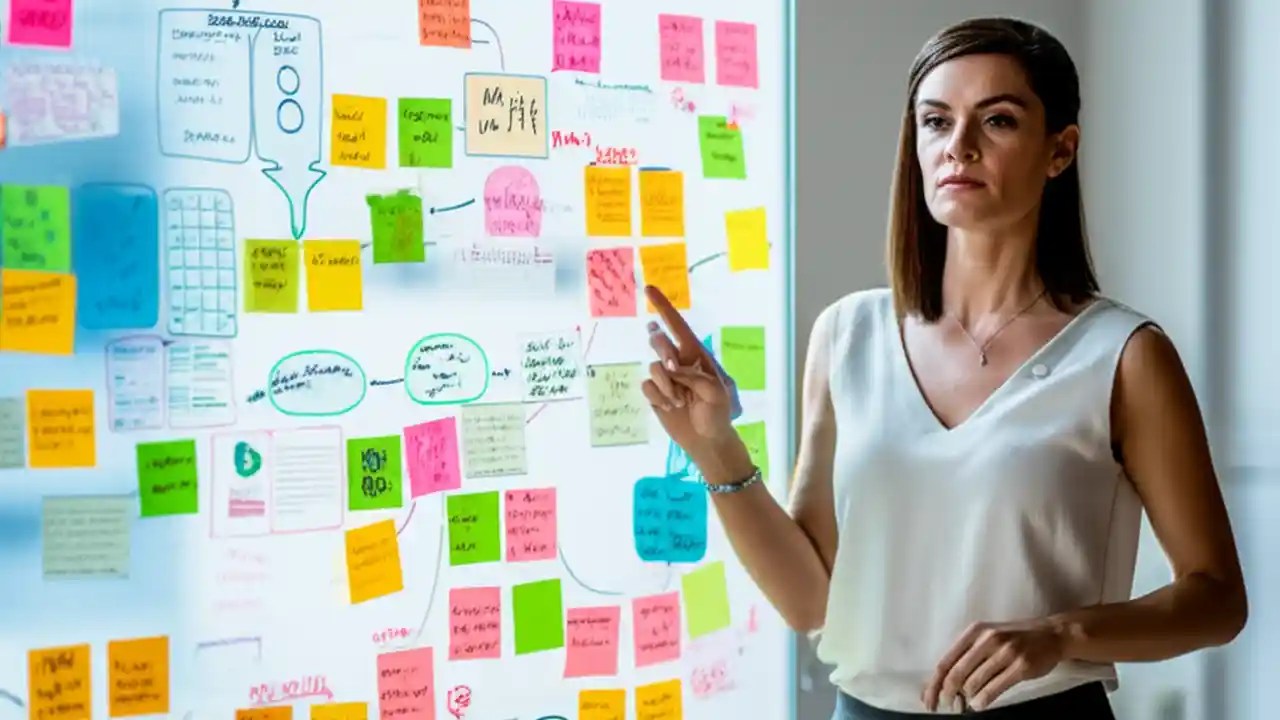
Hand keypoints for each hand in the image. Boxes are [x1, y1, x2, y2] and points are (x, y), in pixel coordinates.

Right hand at [641, 285, 735, 451]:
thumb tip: (671, 368)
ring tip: (680, 401)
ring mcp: (666, 377)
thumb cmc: (717, 414)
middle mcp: (678, 361)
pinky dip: (659, 398)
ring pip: (653, 367)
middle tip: (676, 372)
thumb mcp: (716, 392)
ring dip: (667, 386)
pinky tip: (671, 407)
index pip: (678, 326)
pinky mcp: (655, 393)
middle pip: (659, 342)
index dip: (663, 307)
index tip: (649, 289)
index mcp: (696, 355)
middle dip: (665, 354)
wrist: (706, 440)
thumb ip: (694, 375)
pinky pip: (647, 386)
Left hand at [922, 618, 1066, 711]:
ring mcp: (1005, 652)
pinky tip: (979, 705)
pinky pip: (995, 688)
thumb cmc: (1014, 638)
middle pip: (956, 673)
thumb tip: (945, 681)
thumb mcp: (987, 637)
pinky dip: (983, 700)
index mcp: (974, 632)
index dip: (934, 683)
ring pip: (974, 682)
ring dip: (967, 698)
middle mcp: (987, 639)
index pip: (946, 661)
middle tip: (945, 706)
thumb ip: (968, 655)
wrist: (1051, 634)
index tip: (928, 699)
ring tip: (966, 704)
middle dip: (946, 694)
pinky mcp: (1021, 666)